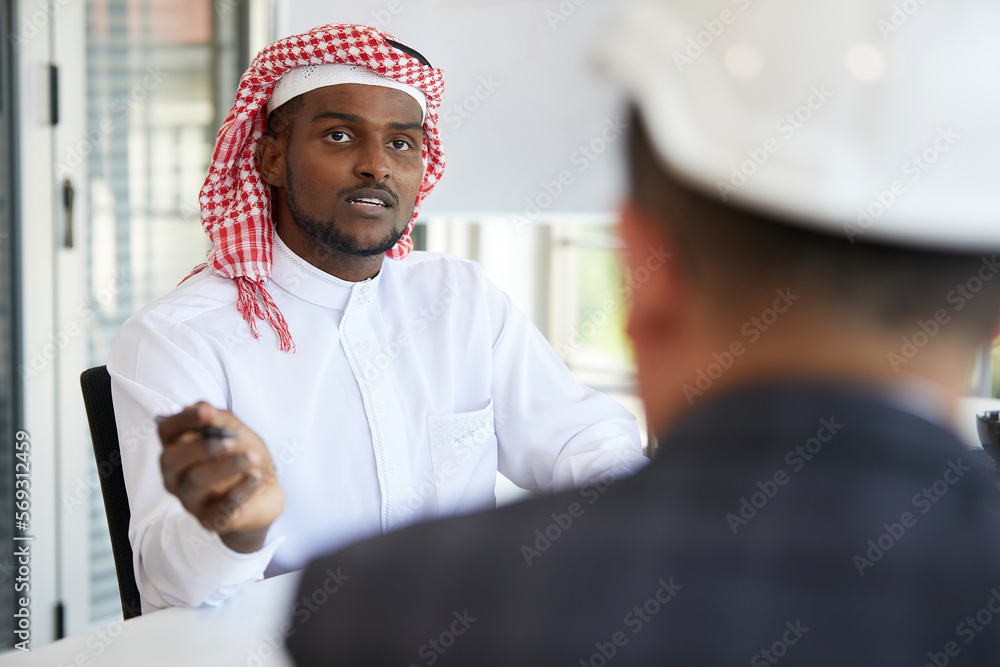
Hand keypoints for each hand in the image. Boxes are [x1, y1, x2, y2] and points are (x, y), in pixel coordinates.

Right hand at [157, 402, 284, 552]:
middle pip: (171, 459)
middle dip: (202, 446)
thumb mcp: (238, 433)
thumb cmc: (244, 457)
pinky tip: (256, 477)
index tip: (207, 411)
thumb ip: (221, 419)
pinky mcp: (209, 520)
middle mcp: (176, 476)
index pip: (165, 431)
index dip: (183, 420)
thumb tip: (198, 407)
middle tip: (234, 441)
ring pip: (196, 481)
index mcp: (178, 449)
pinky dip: (241, 488)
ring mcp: (190, 500)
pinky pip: (221, 505)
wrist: (266, 494)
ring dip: (227, 465)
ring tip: (253, 458)